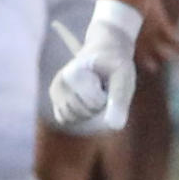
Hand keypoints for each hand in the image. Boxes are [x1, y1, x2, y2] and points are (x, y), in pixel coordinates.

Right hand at [47, 0, 139, 136]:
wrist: (104, 52)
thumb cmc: (114, 64)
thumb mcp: (124, 78)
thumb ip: (119, 100)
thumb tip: (114, 127)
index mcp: (72, 73)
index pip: (95, 102)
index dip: (107, 95)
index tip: (106, 78)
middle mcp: (59, 82)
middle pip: (86, 112)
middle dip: (99, 104)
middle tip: (102, 84)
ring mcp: (55, 92)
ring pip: (76, 117)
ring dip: (90, 110)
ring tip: (94, 91)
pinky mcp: (55, 100)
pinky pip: (66, 119)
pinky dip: (79, 115)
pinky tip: (85, 100)